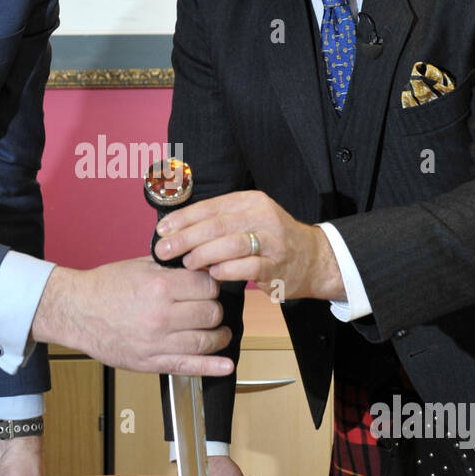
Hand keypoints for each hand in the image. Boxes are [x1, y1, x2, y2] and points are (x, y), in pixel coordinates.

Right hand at [31, 258, 233, 374]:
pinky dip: (211, 367)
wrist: (75, 311)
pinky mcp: (150, 362)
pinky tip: (226, 365)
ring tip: (219, 333)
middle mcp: (161, 315)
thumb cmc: (105, 287)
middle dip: (214, 309)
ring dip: (218, 336)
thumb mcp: (139, 266)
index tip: (208, 288)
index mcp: (159, 286)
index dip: (211, 285)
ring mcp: (156, 341)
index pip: (207, 286)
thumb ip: (172, 268)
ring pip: (205, 340)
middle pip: (211, 313)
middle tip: (208, 308)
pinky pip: (188, 365)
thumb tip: (201, 267)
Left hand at [154, 191, 344, 301]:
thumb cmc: (270, 239)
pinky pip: (248, 267)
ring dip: (204, 254)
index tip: (162, 230)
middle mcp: (263, 217)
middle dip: (186, 238)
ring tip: (187, 263)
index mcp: (250, 201)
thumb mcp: (248, 219)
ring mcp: (273, 241)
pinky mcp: (277, 266)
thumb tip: (175, 231)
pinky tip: (213, 274)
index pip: (210, 206)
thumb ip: (218, 223)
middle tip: (165, 250)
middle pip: (217, 225)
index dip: (183, 219)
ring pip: (232, 244)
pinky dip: (227, 270)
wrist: (312, 258)